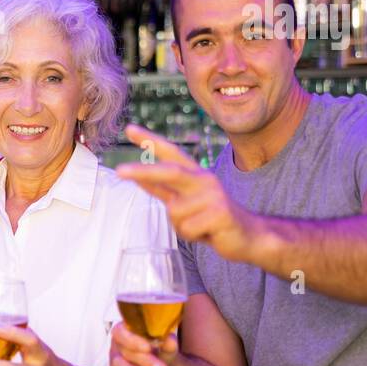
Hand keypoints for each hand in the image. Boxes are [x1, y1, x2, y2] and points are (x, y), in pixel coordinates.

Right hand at [108, 319, 178, 365]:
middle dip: (142, 360)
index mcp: (129, 331)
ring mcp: (116, 360)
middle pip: (124, 350)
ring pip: (118, 365)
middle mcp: (119, 345)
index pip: (122, 331)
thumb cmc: (164, 355)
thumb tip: (170, 339)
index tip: (148, 348)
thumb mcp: (168, 351)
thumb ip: (168, 346)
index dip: (132, 340)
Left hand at [115, 124, 262, 262]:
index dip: (150, 140)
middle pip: (169, 172)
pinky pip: (187, 228)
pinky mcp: (221, 213)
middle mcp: (204, 179)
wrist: (248, 236)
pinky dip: (192, 236)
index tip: (129, 129)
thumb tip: (135, 177)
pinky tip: (209, 233)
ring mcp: (214, 195)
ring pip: (175, 212)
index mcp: (194, 174)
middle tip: (118, 171)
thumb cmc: (210, 219)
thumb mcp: (185, 201)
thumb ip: (162, 189)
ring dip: (181, 226)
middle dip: (143, 171)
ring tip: (199, 226)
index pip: (170, 153)